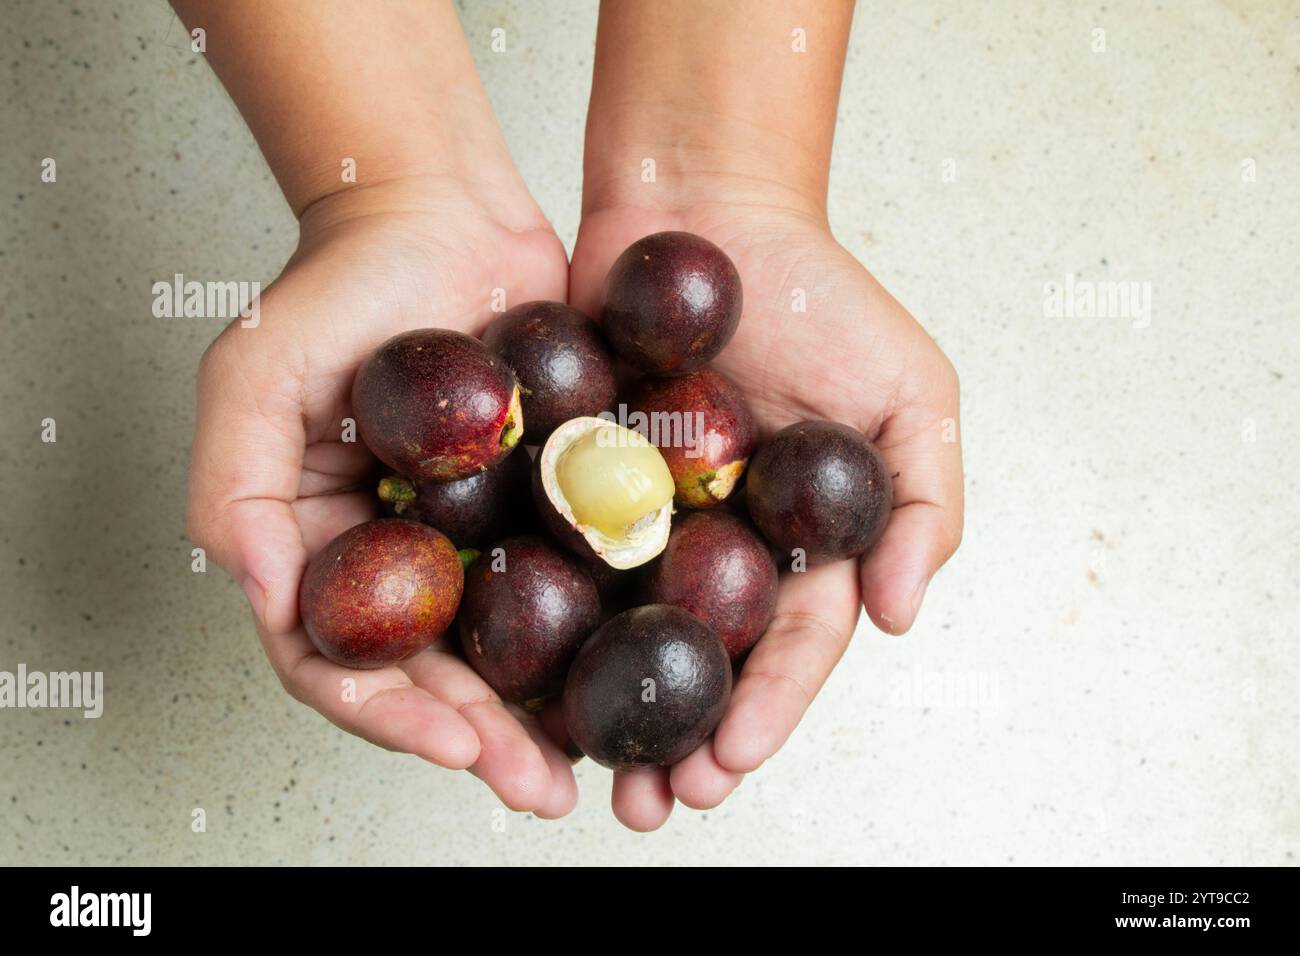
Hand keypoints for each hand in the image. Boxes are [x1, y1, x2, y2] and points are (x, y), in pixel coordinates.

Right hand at [186, 176, 581, 816]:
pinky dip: (599, 628)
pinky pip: (574, 577)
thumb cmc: (340, 285)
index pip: (343, 661)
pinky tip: (636, 667)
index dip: (392, 713)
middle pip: (437, 674)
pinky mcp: (547, 501)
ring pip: (511, 646)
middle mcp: (403, 558)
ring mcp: (478, 536)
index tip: (453, 742)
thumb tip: (262, 599)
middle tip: (540, 786)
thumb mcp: (254, 374)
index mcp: (324, 549)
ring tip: (594, 761)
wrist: (443, 211)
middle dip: (484, 738)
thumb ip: (233, 487)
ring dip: (546, 710)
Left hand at [569, 195, 964, 829]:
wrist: (702, 207)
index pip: (792, 643)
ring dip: (608, 712)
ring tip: (591, 776)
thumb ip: (923, 502)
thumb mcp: (910, 390)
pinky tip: (519, 682)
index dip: (769, 705)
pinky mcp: (570, 484)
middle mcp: (720, 545)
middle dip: (682, 739)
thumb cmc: (818, 293)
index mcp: (799, 540)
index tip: (730, 759)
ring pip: (624, 636)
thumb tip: (900, 617)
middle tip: (653, 802)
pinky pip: (552, 562)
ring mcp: (640, 520)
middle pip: (702, 662)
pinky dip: (538, 624)